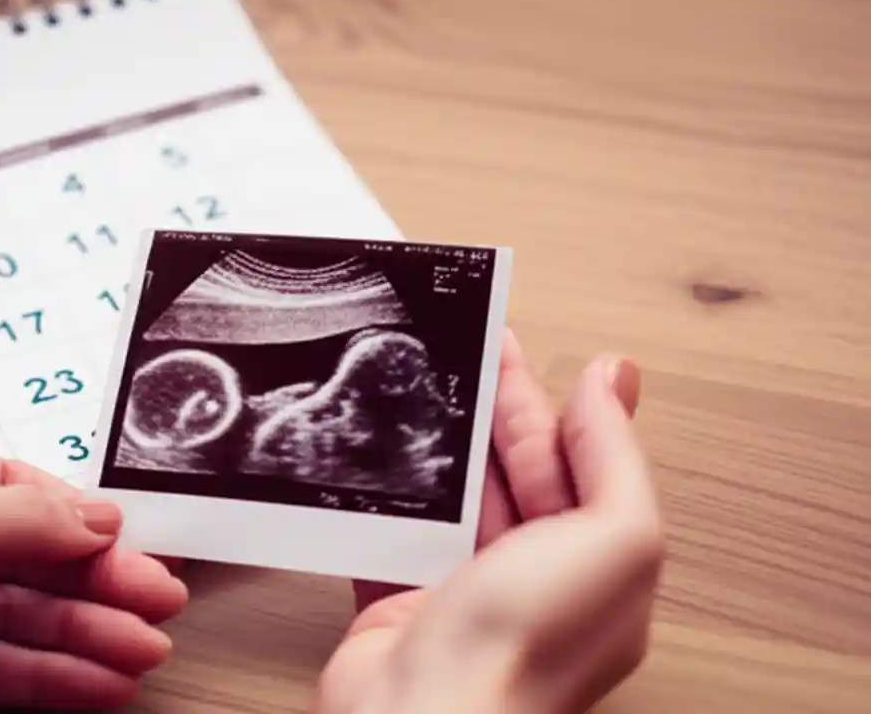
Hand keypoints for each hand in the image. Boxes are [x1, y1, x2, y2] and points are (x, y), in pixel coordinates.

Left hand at [0, 446, 186, 712]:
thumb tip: (92, 511)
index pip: (5, 490)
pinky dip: (48, 677)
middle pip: (18, 558)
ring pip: (13, 620)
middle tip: (156, 600)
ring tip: (142, 650)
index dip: (69, 515)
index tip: (124, 540)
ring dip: (83, 634)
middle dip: (93, 580)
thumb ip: (17, 517)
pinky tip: (97, 680)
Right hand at [321, 335, 661, 713]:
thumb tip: (609, 384)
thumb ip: (614, 457)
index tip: (510, 345)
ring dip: (440, 443)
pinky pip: (398, 533)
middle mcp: (535, 580)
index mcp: (600, 566)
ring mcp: (467, 591)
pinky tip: (383, 458)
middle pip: (514, 472)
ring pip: (457, 497)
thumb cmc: (520, 653)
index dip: (545, 399)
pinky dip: (391, 496)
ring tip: (419, 383)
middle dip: (492, 406)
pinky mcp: (404, 601)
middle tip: (466, 346)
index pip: (576, 462)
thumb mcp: (615, 541)